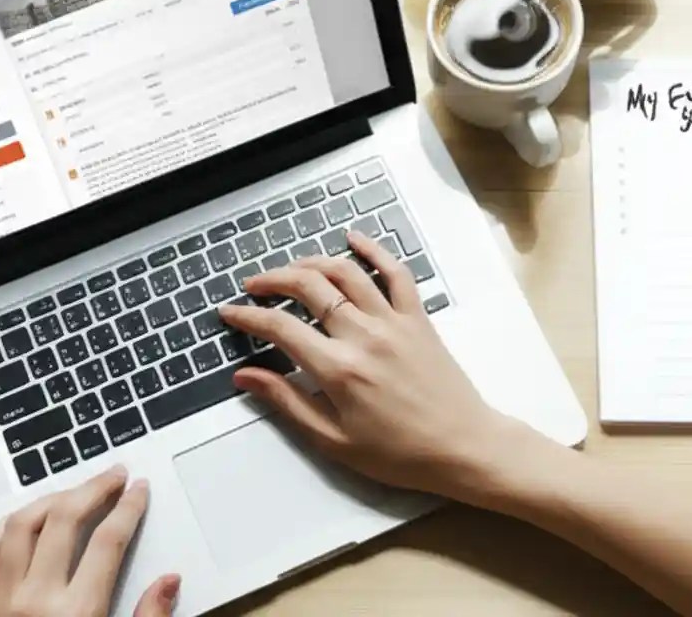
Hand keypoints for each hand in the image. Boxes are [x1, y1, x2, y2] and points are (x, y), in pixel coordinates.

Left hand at [0, 465, 178, 616]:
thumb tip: (169, 581)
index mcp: (76, 615)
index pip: (109, 541)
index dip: (128, 508)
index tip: (139, 490)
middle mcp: (33, 601)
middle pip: (64, 519)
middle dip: (93, 488)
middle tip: (114, 473)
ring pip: (20, 525)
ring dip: (49, 498)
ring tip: (73, 490)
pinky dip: (7, 526)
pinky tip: (24, 520)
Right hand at [218, 232, 519, 501]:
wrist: (462, 447)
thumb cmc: (399, 453)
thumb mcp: (333, 440)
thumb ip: (286, 403)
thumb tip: (245, 376)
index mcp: (339, 370)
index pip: (280, 328)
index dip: (248, 317)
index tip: (229, 312)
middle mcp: (364, 336)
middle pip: (309, 288)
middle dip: (273, 280)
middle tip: (254, 286)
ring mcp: (394, 322)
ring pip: (345, 273)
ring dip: (312, 262)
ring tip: (291, 268)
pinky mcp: (418, 318)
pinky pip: (395, 272)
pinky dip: (373, 249)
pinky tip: (353, 238)